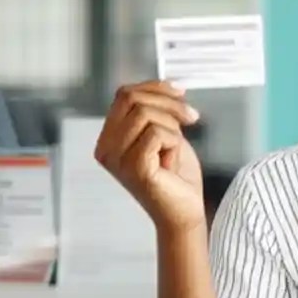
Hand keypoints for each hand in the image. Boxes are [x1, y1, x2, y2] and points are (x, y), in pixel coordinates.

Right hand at [94, 80, 205, 232]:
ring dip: (172, 126)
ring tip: (175, 148)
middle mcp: (106, 148)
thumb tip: (167, 85)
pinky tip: (173, 161)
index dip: (155, 87)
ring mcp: (117, 159)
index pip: (123, 94)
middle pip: (132, 98)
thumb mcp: (165, 134)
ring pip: (145, 114)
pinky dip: (174, 142)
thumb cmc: (177, 177)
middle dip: (169, 103)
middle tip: (191, 117)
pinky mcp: (135, 168)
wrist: (184, 212)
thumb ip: (157, 113)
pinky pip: (157, 134)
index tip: (180, 92)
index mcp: (109, 138)